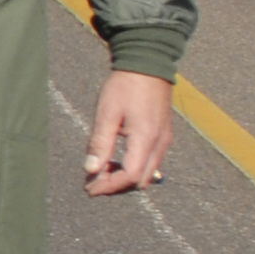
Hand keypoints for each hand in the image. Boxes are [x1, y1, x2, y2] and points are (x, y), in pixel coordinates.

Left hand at [82, 71, 174, 196]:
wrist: (148, 65)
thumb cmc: (124, 87)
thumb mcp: (107, 114)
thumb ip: (99, 144)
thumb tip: (90, 170)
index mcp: (146, 138)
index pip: (130, 176)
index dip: (109, 186)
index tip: (89, 188)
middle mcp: (160, 143)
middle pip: (140, 180)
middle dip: (116, 186)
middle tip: (93, 182)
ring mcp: (164, 140)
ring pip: (147, 174)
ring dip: (125, 178)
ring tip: (101, 170)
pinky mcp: (164, 136)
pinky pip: (151, 162)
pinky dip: (133, 168)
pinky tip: (116, 159)